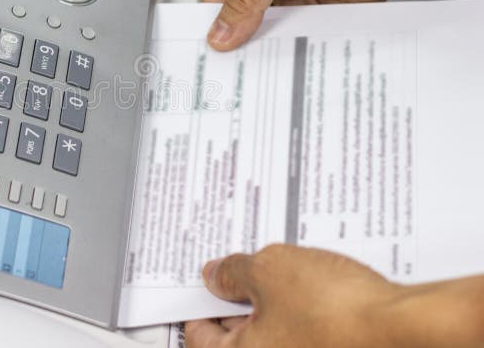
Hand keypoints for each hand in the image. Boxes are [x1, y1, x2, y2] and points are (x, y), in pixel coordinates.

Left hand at [185, 245, 401, 347]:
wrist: (405, 330)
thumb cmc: (335, 308)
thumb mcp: (270, 270)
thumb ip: (233, 272)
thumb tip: (215, 275)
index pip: (199, 337)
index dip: (199, 302)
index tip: (203, 281)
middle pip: (236, 338)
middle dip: (235, 300)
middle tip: (239, 267)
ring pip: (272, 335)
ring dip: (269, 303)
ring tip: (279, 270)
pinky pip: (301, 336)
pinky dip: (296, 313)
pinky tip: (309, 285)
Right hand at [203, 0, 421, 50]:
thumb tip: (221, 30)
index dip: (214, 16)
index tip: (213, 42)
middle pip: (241, 12)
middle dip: (240, 32)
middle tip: (234, 57)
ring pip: (268, 26)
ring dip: (268, 40)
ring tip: (262, 56)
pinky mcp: (317, 8)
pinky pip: (297, 33)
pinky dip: (295, 43)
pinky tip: (290, 50)